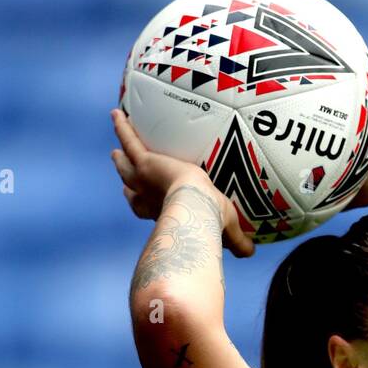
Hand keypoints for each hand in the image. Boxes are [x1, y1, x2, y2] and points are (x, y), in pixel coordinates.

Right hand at [109, 107, 253, 257]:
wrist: (195, 207)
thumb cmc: (211, 222)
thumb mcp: (227, 230)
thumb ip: (238, 242)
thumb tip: (251, 254)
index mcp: (163, 213)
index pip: (148, 208)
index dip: (143, 205)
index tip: (140, 201)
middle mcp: (148, 198)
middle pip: (132, 189)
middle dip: (127, 181)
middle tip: (122, 171)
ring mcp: (143, 179)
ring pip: (125, 168)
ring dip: (120, 159)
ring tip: (115, 150)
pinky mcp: (144, 162)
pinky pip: (130, 140)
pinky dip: (122, 127)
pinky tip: (116, 113)